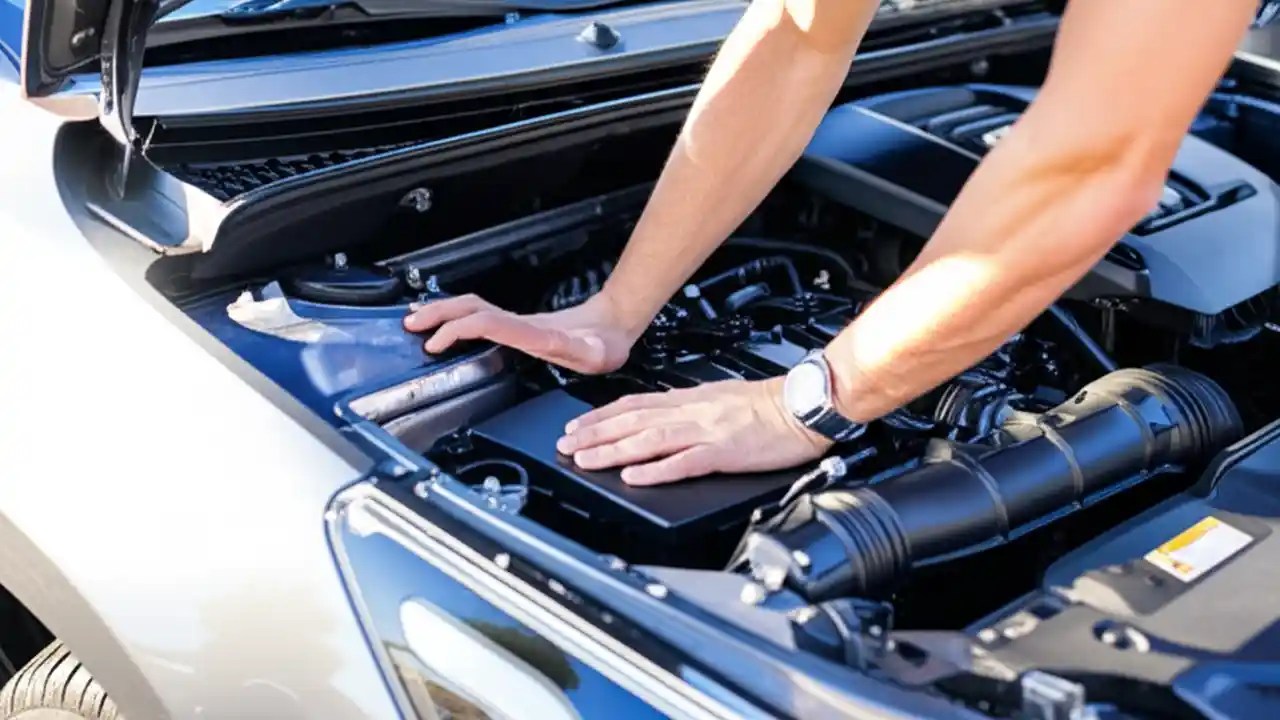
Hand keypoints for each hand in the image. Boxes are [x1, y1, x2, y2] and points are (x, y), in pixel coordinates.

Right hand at [403, 293, 638, 373]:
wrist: (611, 325)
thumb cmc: (602, 344)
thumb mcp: (598, 354)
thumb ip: (586, 352)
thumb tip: (580, 349)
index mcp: (534, 333)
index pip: (488, 323)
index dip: (460, 329)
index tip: (437, 343)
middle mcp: (520, 324)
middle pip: (471, 308)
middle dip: (439, 314)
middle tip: (411, 325)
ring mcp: (516, 322)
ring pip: (470, 308)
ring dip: (441, 312)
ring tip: (415, 320)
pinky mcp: (515, 325)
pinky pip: (477, 315)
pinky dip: (454, 315)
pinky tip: (443, 323)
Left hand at [556, 377, 832, 485]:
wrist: (802, 406)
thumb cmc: (769, 405)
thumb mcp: (719, 397)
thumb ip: (689, 408)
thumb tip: (661, 416)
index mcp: (690, 399)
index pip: (634, 405)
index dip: (600, 416)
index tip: (576, 427)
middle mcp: (691, 411)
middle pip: (633, 421)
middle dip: (595, 434)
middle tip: (565, 446)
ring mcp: (706, 431)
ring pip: (649, 440)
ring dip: (613, 451)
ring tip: (585, 460)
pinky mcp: (723, 452)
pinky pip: (683, 462)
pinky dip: (655, 470)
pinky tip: (634, 477)